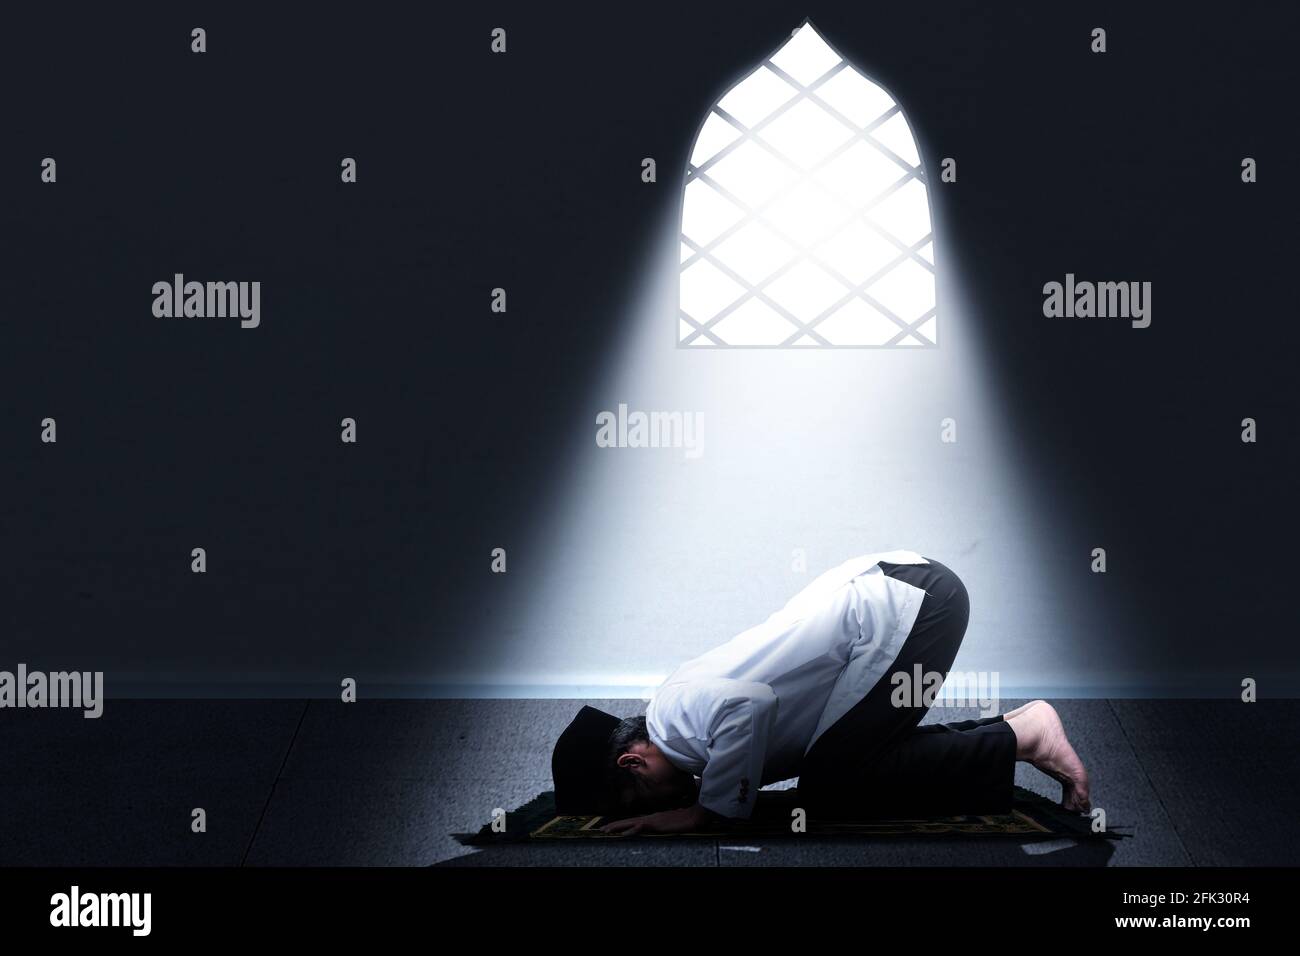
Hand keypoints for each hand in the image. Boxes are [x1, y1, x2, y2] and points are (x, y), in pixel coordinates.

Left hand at [599, 803, 715, 835]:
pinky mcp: (655, 823)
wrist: (695, 815)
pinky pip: (640, 827)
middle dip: (615, 825)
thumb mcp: (675, 822)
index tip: (615, 827)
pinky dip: (630, 830)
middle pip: (629, 821)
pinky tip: (623, 834)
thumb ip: (670, 823)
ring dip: (618, 827)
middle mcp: (651, 817)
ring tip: (606, 831)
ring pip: (630, 823)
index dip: (625, 824)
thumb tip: (669, 823)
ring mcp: (652, 820)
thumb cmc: (687, 818)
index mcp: (654, 818)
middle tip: (602, 829)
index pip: (636, 821)